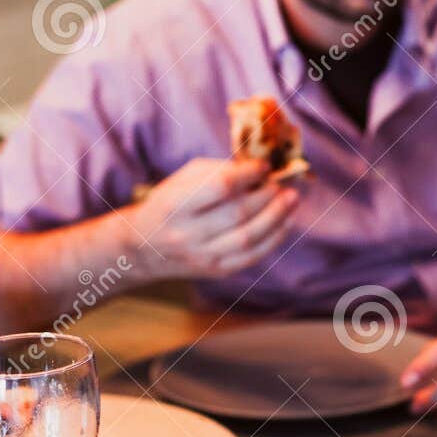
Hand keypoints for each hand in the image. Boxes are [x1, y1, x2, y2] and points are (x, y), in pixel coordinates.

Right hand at [124, 157, 299, 279]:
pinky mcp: (216, 271)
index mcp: (175, 205)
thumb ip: (220, 171)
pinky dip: (274, 238)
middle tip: (282, 183)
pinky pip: (252, 257)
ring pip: (249, 237)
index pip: (220, 188)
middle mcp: (187, 234)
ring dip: (277, 216)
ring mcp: (202, 256)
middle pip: (238, 213)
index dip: (247, 174)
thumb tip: (260, 170)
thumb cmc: (170, 204)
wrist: (145, 248)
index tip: (263, 166)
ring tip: (291, 198)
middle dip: (267, 195)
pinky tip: (286, 221)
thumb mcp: (184, 179)